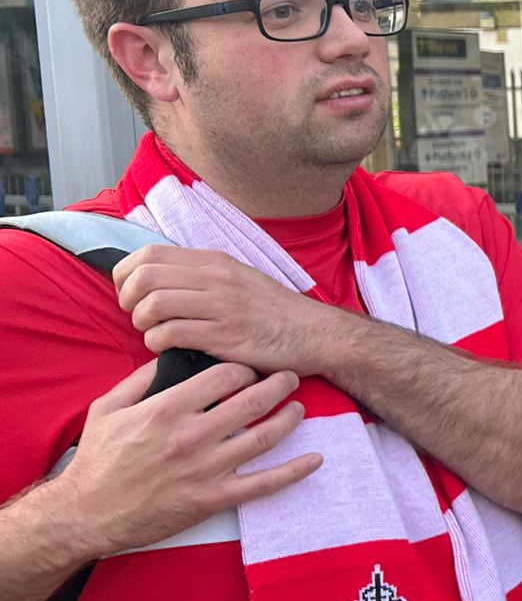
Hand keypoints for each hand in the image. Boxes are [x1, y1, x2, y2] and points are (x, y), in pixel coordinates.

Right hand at [47, 360, 322, 558]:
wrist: (86, 512)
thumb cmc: (97, 460)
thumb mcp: (108, 408)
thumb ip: (141, 379)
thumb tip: (170, 358)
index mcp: (168, 409)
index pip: (225, 376)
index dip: (244, 367)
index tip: (250, 368)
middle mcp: (193, 435)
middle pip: (252, 401)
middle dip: (278, 384)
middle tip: (290, 376)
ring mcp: (207, 468)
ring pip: (264, 437)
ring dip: (289, 418)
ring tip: (299, 406)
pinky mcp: (214, 497)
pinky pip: (264, 483)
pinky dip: (294, 470)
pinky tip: (315, 459)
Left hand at [113, 245, 338, 373]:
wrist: (316, 333)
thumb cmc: (275, 312)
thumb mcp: (240, 278)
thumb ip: (202, 275)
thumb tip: (159, 280)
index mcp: (216, 261)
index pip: (149, 253)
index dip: (125, 272)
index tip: (129, 291)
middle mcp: (216, 279)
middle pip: (145, 277)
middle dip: (128, 298)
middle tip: (136, 314)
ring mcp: (221, 307)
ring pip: (154, 304)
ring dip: (142, 322)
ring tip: (152, 331)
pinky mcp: (225, 337)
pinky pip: (172, 333)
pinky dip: (157, 342)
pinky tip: (167, 346)